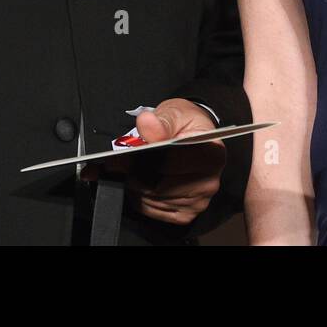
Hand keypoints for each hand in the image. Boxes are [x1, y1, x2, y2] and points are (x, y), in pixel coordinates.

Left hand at [83, 97, 225, 225]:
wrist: (193, 134)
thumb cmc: (185, 124)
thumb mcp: (174, 113)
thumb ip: (160, 121)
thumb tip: (147, 123)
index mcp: (211, 155)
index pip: (167, 166)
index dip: (140, 162)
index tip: (118, 159)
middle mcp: (209, 182)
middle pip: (158, 188)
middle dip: (133, 175)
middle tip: (114, 164)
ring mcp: (199, 201)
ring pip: (153, 201)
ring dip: (135, 188)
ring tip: (126, 171)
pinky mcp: (186, 213)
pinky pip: (155, 212)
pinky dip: (142, 199)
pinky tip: (139, 184)